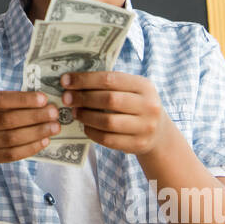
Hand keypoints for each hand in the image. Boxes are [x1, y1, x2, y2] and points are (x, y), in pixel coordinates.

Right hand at [0, 90, 60, 169]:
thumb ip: (7, 103)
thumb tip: (41, 102)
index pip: (0, 100)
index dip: (23, 99)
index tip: (44, 99)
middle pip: (8, 119)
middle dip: (35, 116)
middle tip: (54, 113)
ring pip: (12, 138)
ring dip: (37, 132)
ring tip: (53, 127)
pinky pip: (11, 154)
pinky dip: (31, 147)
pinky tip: (44, 141)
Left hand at [60, 71, 174, 156]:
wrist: (159, 133)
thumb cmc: (136, 105)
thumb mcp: (132, 90)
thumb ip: (109, 84)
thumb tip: (73, 80)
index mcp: (144, 86)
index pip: (110, 79)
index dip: (85, 80)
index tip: (65, 80)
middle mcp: (149, 106)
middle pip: (109, 100)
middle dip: (83, 98)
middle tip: (66, 98)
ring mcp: (145, 127)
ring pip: (107, 121)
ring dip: (86, 116)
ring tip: (75, 112)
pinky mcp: (138, 144)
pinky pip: (108, 139)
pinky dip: (92, 132)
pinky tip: (85, 126)